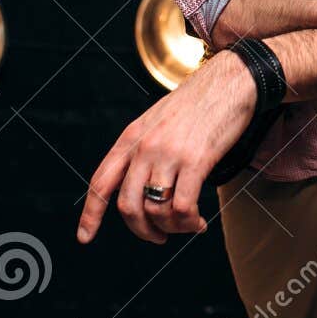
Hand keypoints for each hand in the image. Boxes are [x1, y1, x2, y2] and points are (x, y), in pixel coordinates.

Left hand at [76, 49, 256, 244]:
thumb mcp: (159, 120)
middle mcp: (145, 147)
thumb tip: (141, 187)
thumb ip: (144, 149)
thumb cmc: (200, 101)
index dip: (90, 214)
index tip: (84, 237)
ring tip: (188, 225)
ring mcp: (169, 154)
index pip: (101, 182)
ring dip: (172, 228)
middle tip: (159, 238)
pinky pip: (183, 207)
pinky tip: (200, 222)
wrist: (232, 79)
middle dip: (142, 231)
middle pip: (127, 206)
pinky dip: (190, 223)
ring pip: (156, 211)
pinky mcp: (196, 160)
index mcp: (131, 137)